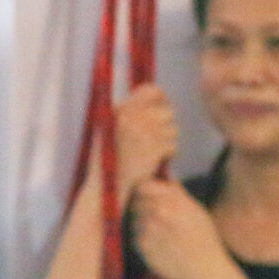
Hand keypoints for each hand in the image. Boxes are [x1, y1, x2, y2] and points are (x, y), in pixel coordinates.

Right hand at [112, 84, 179, 202]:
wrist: (106, 188)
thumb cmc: (107, 159)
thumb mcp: (107, 128)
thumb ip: (127, 111)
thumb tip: (154, 93)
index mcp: (120, 110)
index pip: (150, 91)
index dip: (161, 97)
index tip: (162, 106)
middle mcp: (133, 118)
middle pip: (167, 112)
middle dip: (165, 126)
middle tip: (157, 138)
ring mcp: (145, 133)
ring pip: (172, 130)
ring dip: (166, 142)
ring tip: (152, 152)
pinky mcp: (155, 150)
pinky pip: (173, 146)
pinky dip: (168, 155)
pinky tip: (155, 162)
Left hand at [130, 177, 229, 278]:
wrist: (206, 270)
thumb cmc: (205, 240)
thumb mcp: (197, 212)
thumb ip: (179, 194)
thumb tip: (167, 177)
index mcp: (173, 200)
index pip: (143, 186)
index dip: (142, 192)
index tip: (144, 198)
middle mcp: (159, 211)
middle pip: (135, 203)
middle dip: (141, 210)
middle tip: (154, 222)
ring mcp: (148, 228)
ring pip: (133, 220)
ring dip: (141, 227)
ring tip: (159, 237)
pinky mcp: (142, 245)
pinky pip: (134, 238)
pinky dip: (142, 242)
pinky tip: (158, 248)